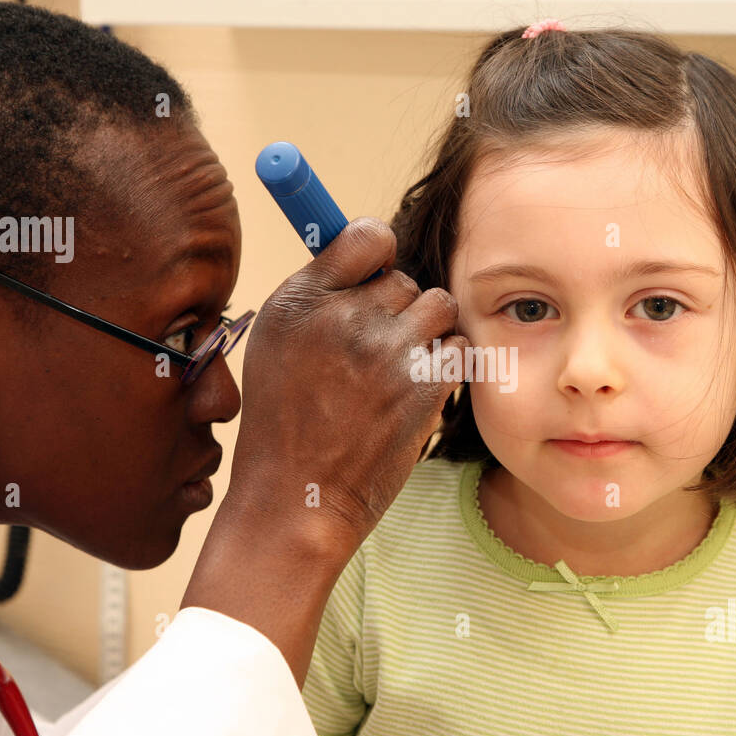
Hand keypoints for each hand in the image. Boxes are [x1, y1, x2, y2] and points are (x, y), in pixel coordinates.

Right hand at [223, 216, 466, 557]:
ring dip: (428, 334)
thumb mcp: (275, 346)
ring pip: (438, 307)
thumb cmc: (286, 426)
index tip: (376, 278)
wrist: (297, 499)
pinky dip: (447, 365)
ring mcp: (388, 349)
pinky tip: (419, 390)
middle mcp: (343, 315)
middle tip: (375, 355)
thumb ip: (318, 299)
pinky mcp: (425, 382)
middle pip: (404, 278)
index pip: (365, 236)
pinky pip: (460, 346)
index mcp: (300, 300)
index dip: (378, 256)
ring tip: (399, 372)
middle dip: (397, 311)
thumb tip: (366, 261)